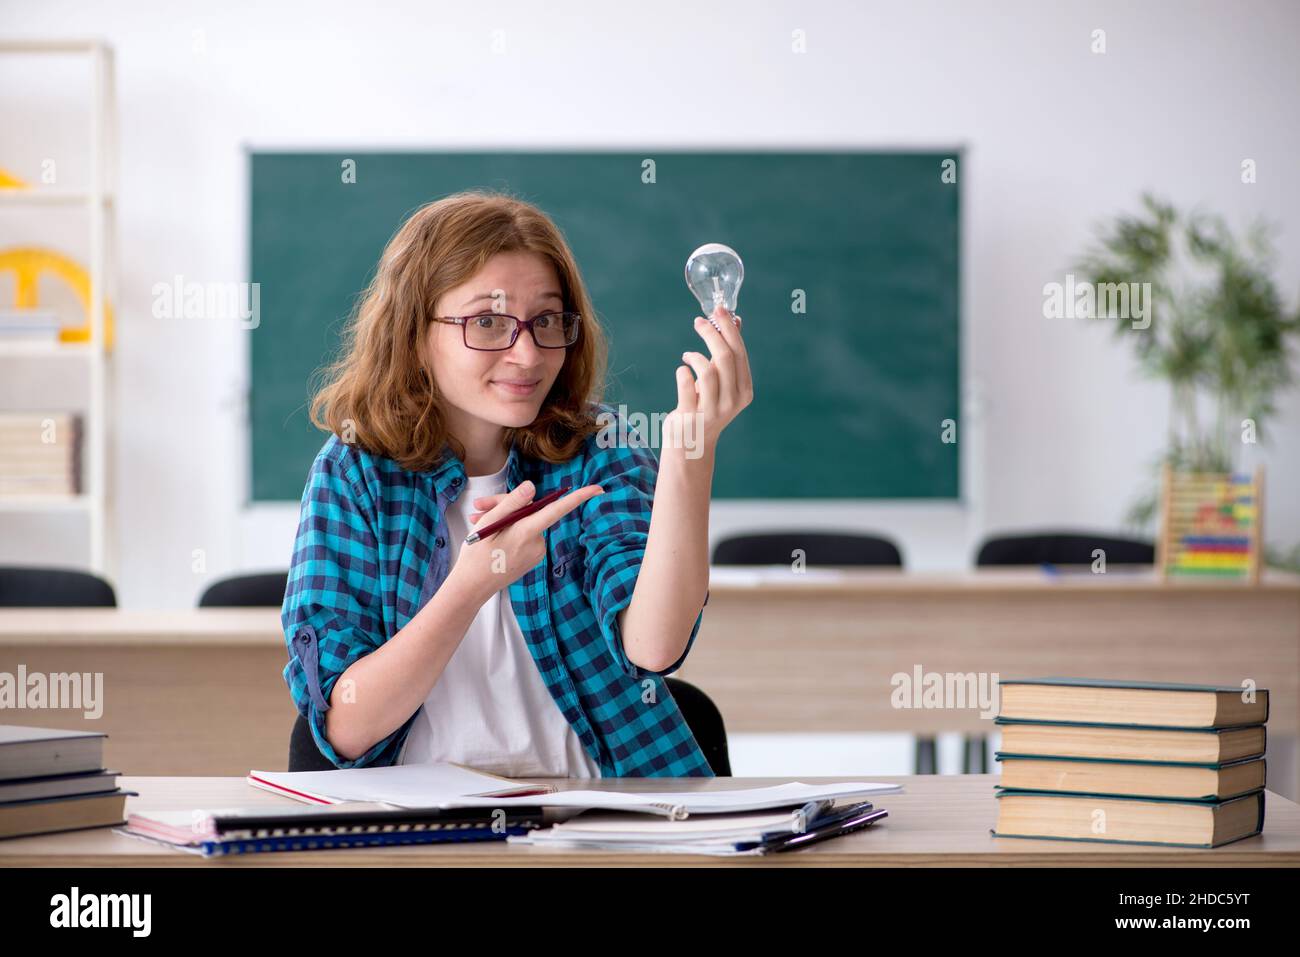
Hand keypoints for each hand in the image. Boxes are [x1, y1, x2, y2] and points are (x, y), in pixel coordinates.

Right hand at [449, 479, 605, 603]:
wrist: (471, 588)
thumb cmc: (476, 554)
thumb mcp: (489, 523)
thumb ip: (512, 503)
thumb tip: (532, 487)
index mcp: (527, 533)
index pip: (558, 510)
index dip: (579, 498)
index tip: (598, 490)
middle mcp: (536, 543)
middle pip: (529, 511)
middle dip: (505, 504)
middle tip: (479, 506)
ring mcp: (536, 552)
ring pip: (525, 521)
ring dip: (503, 517)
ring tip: (478, 520)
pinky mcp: (532, 557)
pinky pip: (524, 534)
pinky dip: (509, 529)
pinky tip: (490, 533)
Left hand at [668, 303, 753, 454]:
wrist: (692, 445)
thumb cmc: (706, 406)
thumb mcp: (722, 382)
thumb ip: (729, 354)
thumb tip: (735, 320)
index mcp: (744, 391)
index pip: (740, 353)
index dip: (729, 329)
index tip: (718, 310)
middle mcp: (732, 402)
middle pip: (725, 358)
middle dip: (711, 334)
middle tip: (698, 321)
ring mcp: (712, 411)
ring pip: (708, 371)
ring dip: (695, 356)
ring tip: (688, 356)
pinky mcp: (691, 417)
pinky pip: (686, 386)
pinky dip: (683, 372)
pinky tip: (682, 369)